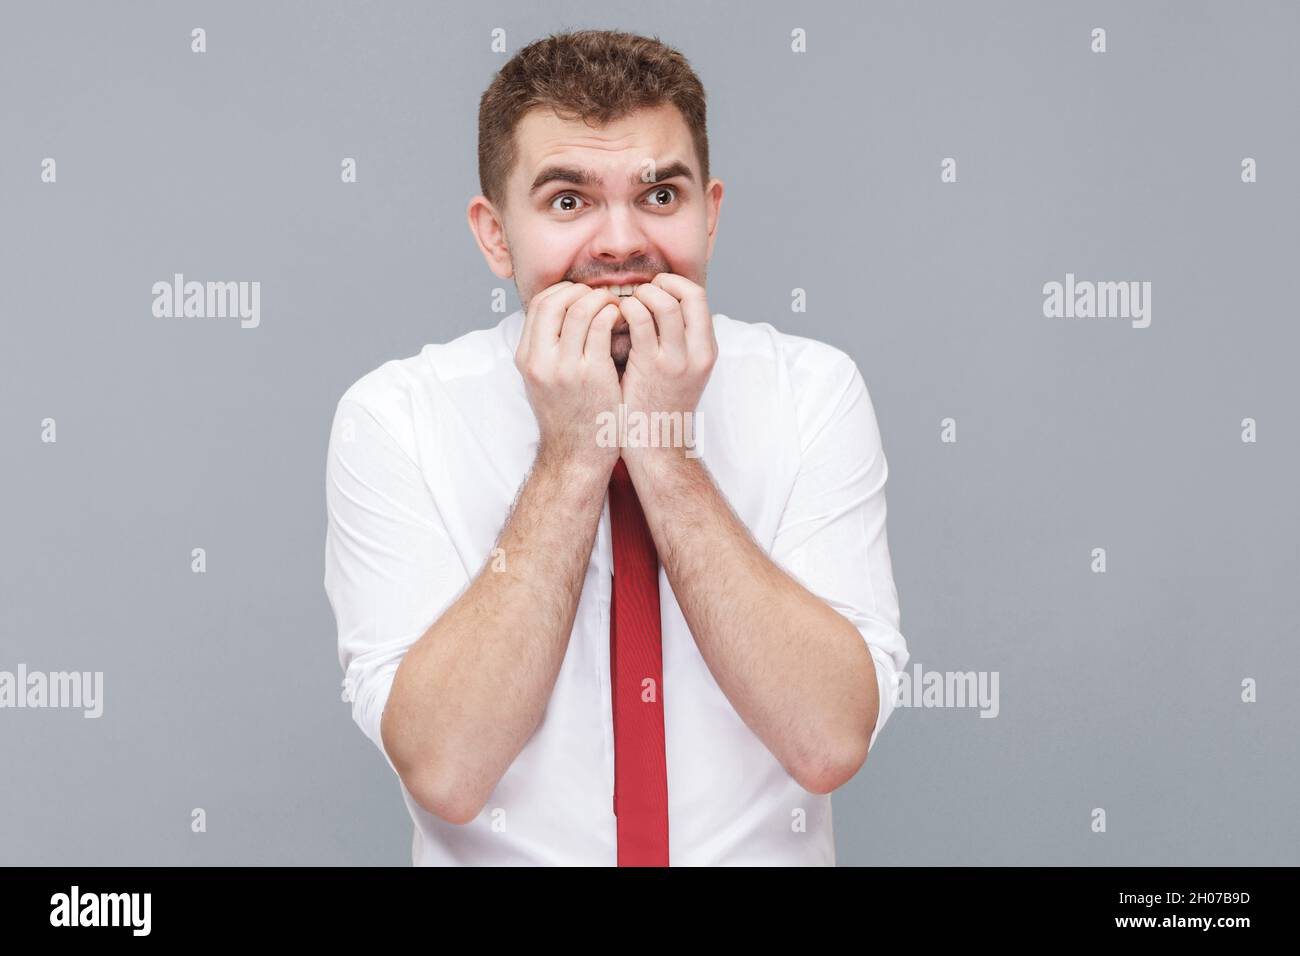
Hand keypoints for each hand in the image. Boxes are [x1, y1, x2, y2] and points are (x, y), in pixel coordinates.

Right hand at [516, 282, 622, 476]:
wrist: (576, 456)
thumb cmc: (567, 418)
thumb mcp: (543, 381)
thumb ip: (547, 349)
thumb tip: (563, 313)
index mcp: (527, 358)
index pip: (539, 305)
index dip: (562, 292)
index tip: (581, 295)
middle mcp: (541, 360)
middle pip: (556, 301)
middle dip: (581, 291)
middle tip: (600, 297)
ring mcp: (566, 367)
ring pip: (581, 310)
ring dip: (601, 301)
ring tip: (615, 307)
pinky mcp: (593, 374)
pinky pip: (603, 328)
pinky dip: (614, 316)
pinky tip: (623, 323)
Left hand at [616, 273, 717, 467]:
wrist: (654, 445)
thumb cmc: (658, 407)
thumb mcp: (680, 372)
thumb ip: (675, 342)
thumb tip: (655, 307)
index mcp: (706, 350)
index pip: (698, 296)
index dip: (674, 284)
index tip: (653, 290)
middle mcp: (697, 353)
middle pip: (688, 294)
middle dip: (659, 285)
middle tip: (637, 294)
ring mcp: (676, 360)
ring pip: (664, 303)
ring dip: (640, 296)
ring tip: (624, 307)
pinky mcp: (650, 367)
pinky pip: (639, 321)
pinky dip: (625, 311)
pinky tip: (613, 321)